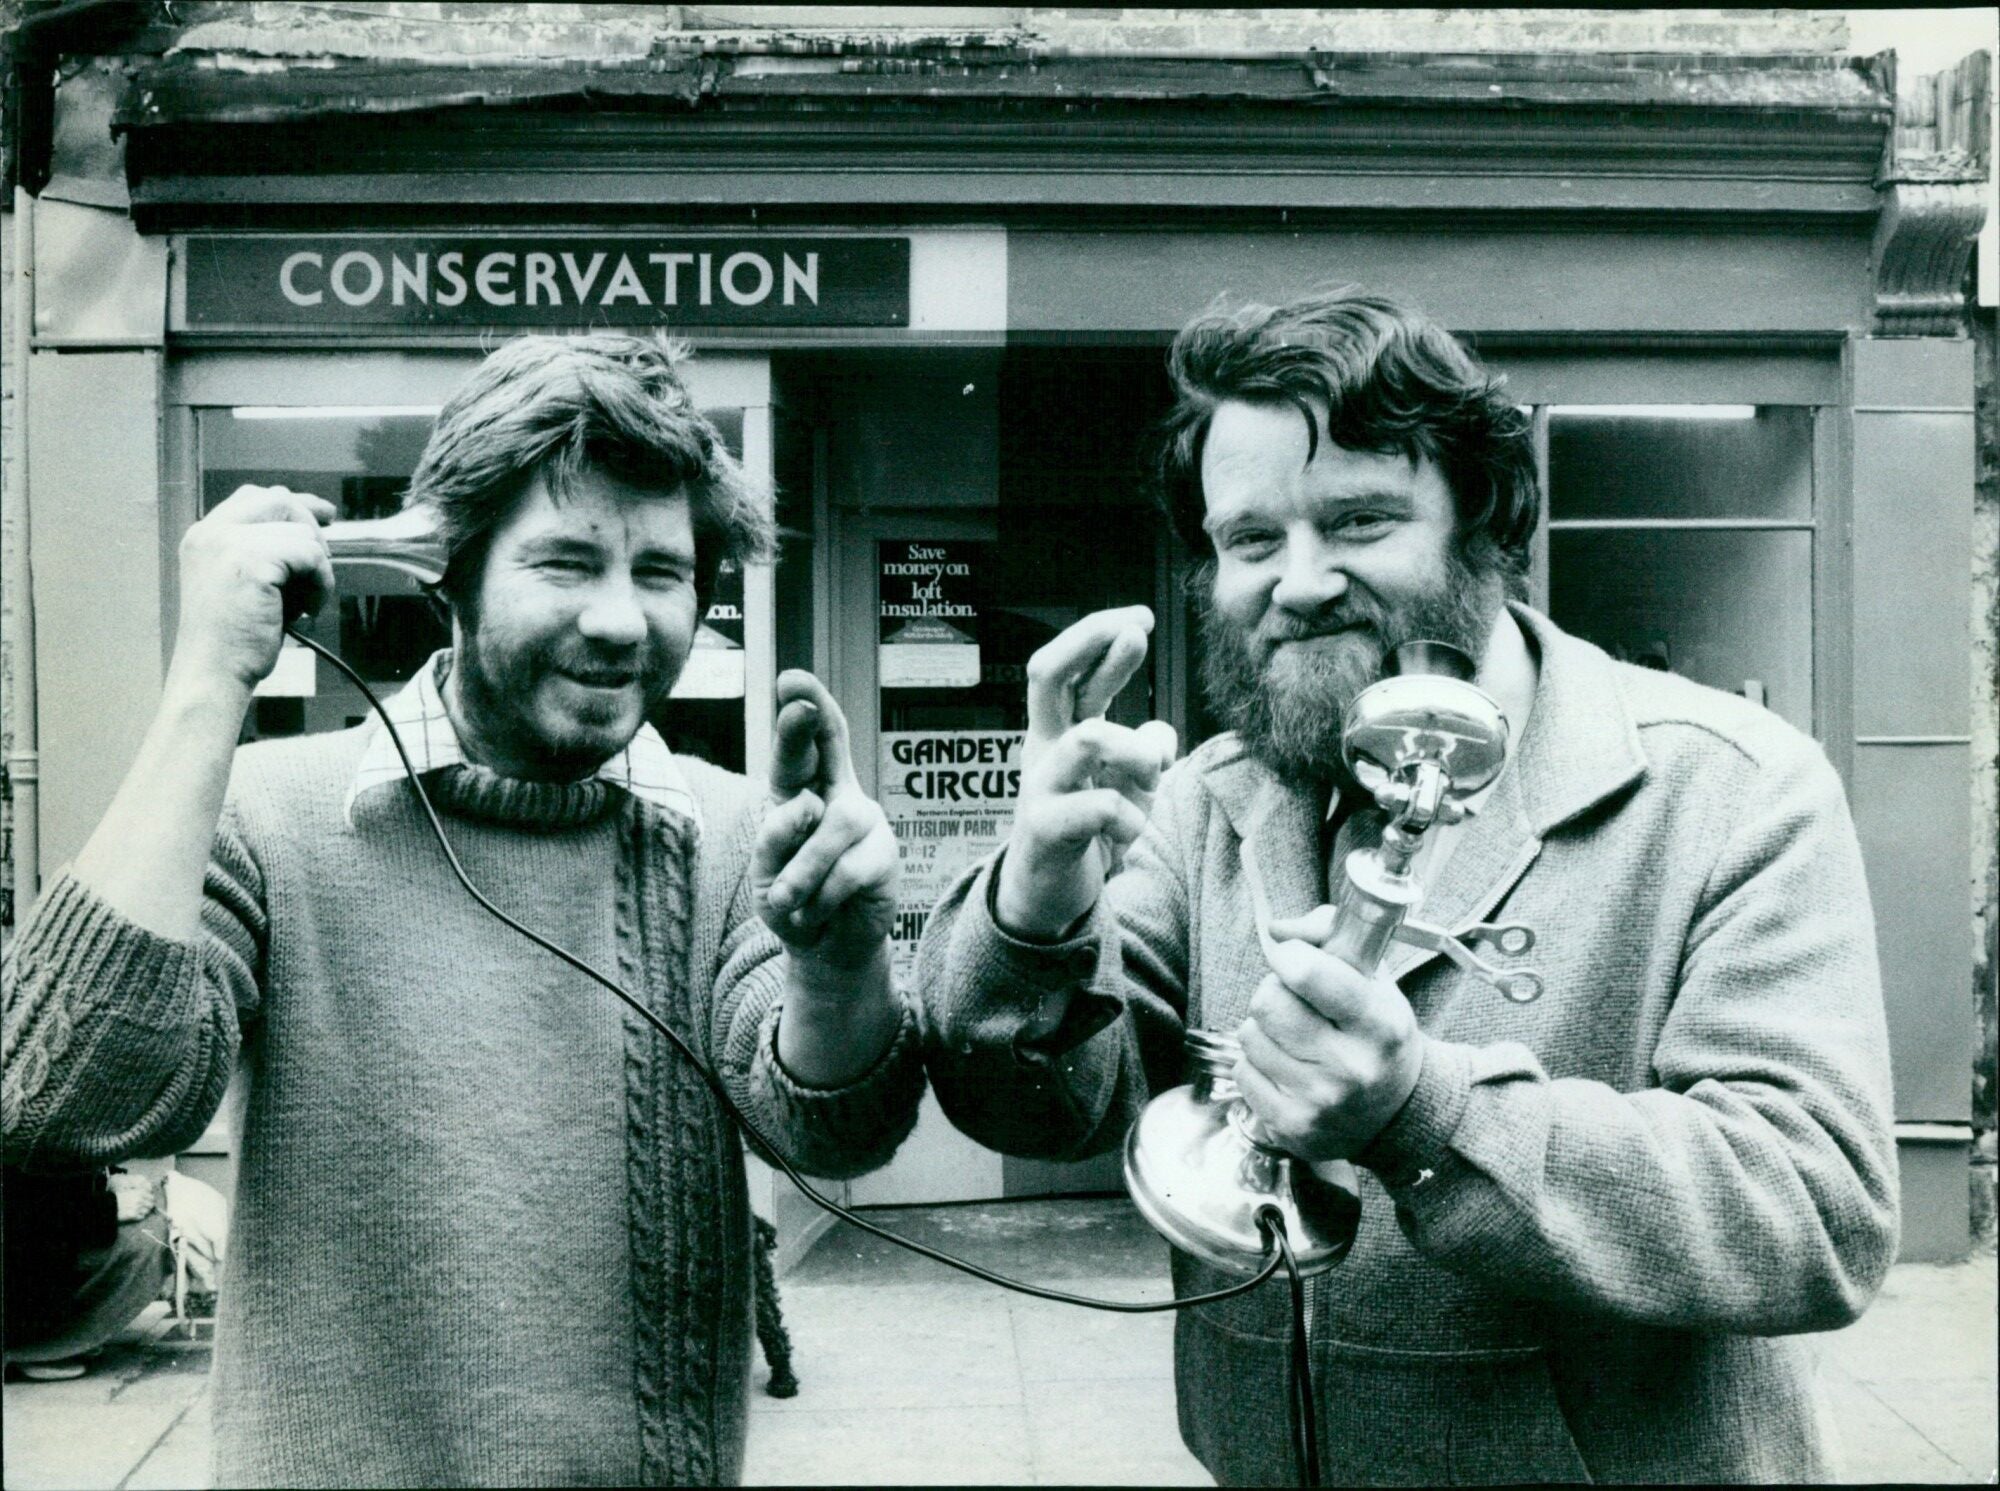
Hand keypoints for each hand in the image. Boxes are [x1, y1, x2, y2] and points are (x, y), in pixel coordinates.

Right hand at [108, 1171, 157, 1223]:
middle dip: (148, 1206)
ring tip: (139, 1212)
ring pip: (147, 1211)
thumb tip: (145, 1196)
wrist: (109, 1205)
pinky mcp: (133, 1215)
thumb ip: (138, 1193)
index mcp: (140, 1192)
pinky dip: (139, 1217)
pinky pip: (141, 1217)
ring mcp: (138, 1208)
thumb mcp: (129, 1191)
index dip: (150, 1200)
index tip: (148, 1202)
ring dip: (144, 1212)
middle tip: (144, 1208)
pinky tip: (135, 1215)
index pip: (151, 1197)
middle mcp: (140, 1200)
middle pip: (151, 1205)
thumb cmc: (117, 1198)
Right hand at [171, 484, 336, 694]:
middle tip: (322, 568)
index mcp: (204, 536)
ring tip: (303, 604)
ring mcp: (227, 543)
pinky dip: (320, 583)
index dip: (295, 503)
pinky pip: (310, 556)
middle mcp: (210, 533)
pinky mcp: (250, 561)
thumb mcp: (245, 584)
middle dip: (311, 530)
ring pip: (301, 532)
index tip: (326, 515)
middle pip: (279, 500)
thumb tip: (311, 527)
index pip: (254, 497)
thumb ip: (264, 552)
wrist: (215, 673)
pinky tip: (307, 610)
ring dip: (317, 569)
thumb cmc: (235, 639)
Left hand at [753, 670, 896, 975]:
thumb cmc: (793, 902)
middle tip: (797, 700)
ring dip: (800, 872)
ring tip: (787, 902)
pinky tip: (816, 911)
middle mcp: (836, 797)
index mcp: (800, 792)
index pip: (803, 746)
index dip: (801, 712)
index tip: (790, 681)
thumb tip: (808, 805)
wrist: (828, 949)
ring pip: (828, 830)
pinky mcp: (885, 855)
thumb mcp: (766, 875)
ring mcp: (865, 822)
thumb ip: (775, 840)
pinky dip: (820, 898)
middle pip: (831, 747)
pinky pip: (845, 870)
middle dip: (811, 721)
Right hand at [995, 606, 1178, 938]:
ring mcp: (1040, 786)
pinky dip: (1135, 818)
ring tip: (1151, 779)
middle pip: (1046, 673)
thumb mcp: (1122, 781)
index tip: (1142, 619)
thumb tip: (1158, 731)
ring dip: (1137, 751)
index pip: (1068, 666)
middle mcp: (1044, 748)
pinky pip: (1101, 807)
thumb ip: (1139, 747)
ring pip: (1088, 738)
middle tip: (1134, 631)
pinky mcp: (1044, 829)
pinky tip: (1133, 834)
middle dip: (1091, 640)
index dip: (1099, 634)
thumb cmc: (1086, 831)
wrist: (1046, 898)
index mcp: (1060, 730)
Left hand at [1232, 911, 1425, 1162]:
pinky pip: (1243, 1072)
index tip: (1296, 959)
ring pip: (1250, 1036)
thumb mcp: (1373, 977)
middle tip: (1296, 1003)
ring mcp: (1319, 1102)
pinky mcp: (1292, 1127)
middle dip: (1274, 993)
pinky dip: (1258, 1064)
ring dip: (1265, 1030)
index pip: (1307, 973)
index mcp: (1380, 1023)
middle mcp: (1352, 1067)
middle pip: (1267, 1002)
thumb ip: (1328, 933)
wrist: (1397, 1113)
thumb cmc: (1375, 1031)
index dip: (1290, 956)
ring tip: (1296, 1039)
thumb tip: (1275, 930)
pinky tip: (1289, 1069)